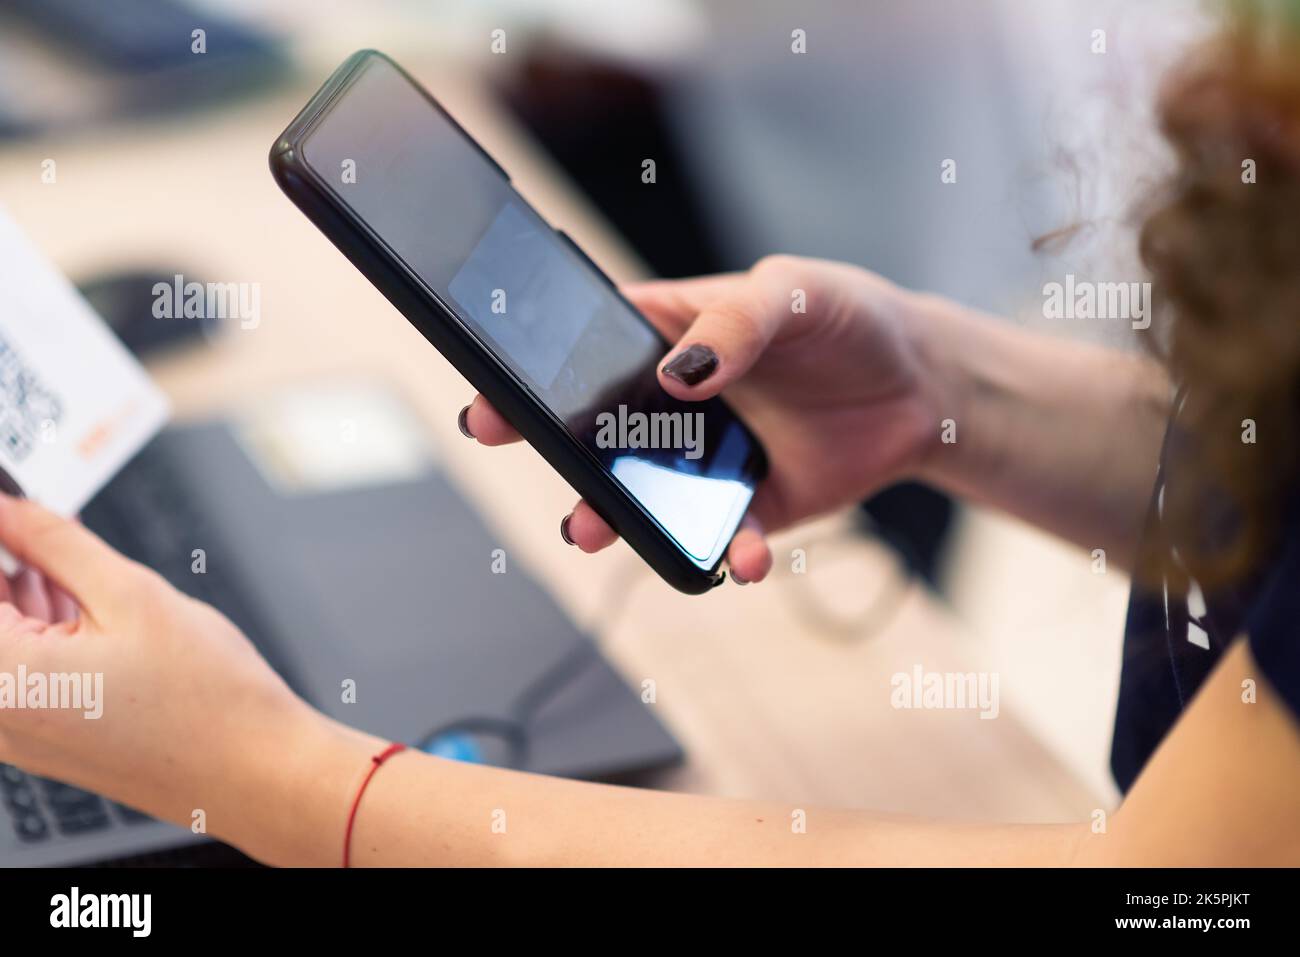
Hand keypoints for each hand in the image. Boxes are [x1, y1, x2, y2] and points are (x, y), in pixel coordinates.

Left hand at [0, 494, 337, 859]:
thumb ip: (54, 544)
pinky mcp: (44, 740)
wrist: (253, 769)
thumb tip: (8, 510)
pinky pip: (18, 671)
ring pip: (3, 641)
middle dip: (9, 565)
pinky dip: (38, 628)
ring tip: (70, 558)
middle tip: (40, 522)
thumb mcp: (132, 595)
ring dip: (22, 594)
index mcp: (3, 680)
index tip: (11, 505)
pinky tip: (78, 597)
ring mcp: (19, 734)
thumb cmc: (209, 702)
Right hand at [460, 255, 942, 583]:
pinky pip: (722, 537)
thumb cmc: (851, 319)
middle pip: (600, 430)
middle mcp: (676, 401)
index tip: (492, 396)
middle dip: (558, 452)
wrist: (924, 388)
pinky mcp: (749, 505)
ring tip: (596, 530)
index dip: (533, 372)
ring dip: (618, 517)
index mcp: (670, 333)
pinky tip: (743, 557)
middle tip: (521, 457)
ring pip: (646, 495)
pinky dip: (726, 554)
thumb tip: (679, 375)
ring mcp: (707, 457)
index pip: (585, 348)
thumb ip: (736, 323)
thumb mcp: (795, 293)